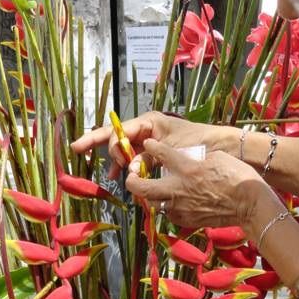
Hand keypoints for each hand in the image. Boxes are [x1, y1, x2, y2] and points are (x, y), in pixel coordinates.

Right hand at [71, 111, 213, 181]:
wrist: (221, 148)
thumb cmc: (199, 143)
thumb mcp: (171, 149)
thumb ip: (148, 159)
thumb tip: (129, 170)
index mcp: (149, 122)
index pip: (119, 130)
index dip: (105, 141)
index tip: (95, 152)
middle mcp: (146, 129)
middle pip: (116, 135)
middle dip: (97, 142)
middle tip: (78, 148)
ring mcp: (150, 140)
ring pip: (124, 149)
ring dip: (115, 161)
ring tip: (109, 174)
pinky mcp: (155, 152)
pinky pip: (135, 158)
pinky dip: (128, 167)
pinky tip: (120, 177)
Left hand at [125, 139, 265, 229]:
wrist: (250, 204)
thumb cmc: (237, 176)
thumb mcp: (215, 157)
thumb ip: (194, 158)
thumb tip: (183, 159)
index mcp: (187, 169)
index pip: (160, 153)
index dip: (151, 147)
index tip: (149, 145)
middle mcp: (179, 189)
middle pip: (142, 188)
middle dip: (132, 182)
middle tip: (131, 178)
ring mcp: (181, 208)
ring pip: (153, 204)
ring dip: (149, 197)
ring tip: (151, 191)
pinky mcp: (187, 221)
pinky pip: (169, 214)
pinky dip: (167, 207)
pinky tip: (172, 202)